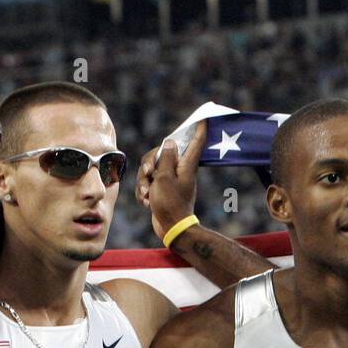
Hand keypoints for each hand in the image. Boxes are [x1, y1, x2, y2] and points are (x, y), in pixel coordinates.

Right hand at [136, 121, 206, 240]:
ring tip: (147, 195)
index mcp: (186, 165)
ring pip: (151, 170)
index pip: (195, 142)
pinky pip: (149, 183)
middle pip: (161, 154)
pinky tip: (146, 202)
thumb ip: (166, 157)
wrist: (170, 229)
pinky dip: (144, 192)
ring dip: (144, 182)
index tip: (203, 118)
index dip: (199, 129)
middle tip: (147, 174)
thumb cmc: (170, 203)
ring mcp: (171, 181)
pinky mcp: (162, 191)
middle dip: (149, 164)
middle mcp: (180, 171)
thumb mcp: (165, 177)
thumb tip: (170, 142)